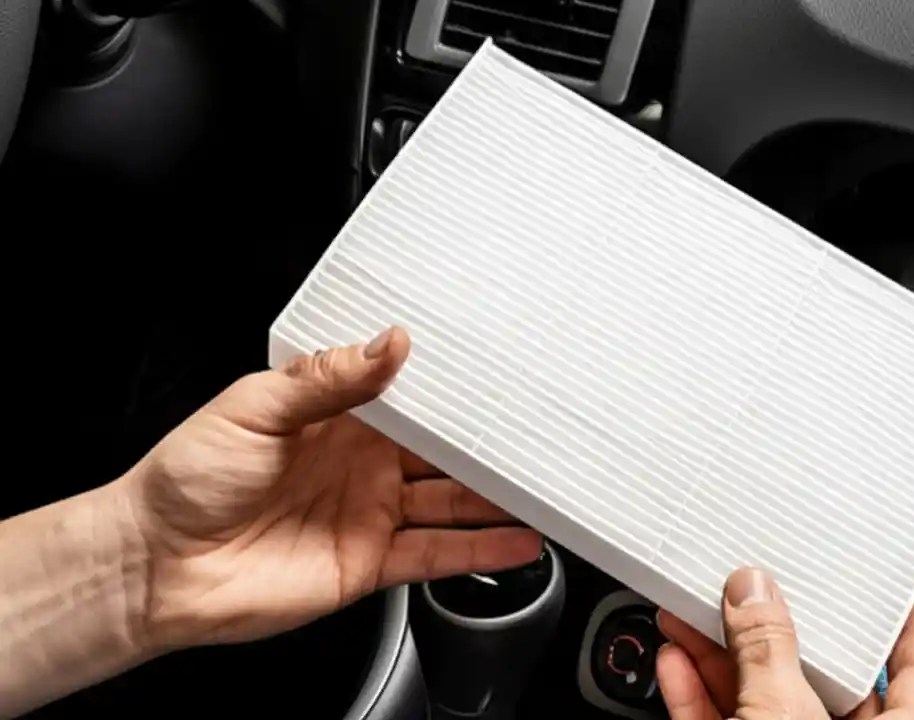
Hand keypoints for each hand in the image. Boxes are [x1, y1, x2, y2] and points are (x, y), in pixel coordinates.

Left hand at [118, 326, 542, 649]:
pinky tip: (517, 542)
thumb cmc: (187, 479)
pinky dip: (480, 552)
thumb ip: (327, 381)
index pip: (411, 398)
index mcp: (338, 417)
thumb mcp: (253, 409)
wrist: (156, 565)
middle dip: (488, 444)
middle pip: (443, 452)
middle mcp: (363, 464)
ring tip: (544, 487)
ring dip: (498, 499)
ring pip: (452, 502)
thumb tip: (388, 345)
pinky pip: (436, 554)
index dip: (451, 390)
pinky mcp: (370, 563)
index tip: (495, 379)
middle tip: (535, 434)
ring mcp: (371, 514)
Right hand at [656, 567, 913, 719]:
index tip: (893, 588)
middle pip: (816, 677)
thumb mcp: (781, 713)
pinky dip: (696, 695)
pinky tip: (676, 660)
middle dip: (772, 629)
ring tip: (691, 610)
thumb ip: (768, 650)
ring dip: (720, 657)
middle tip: (753, 584)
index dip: (907, 628)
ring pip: (759, 698)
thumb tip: (754, 590)